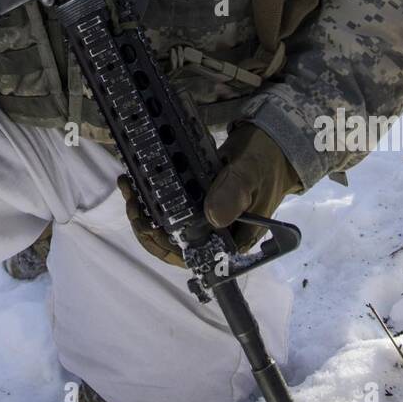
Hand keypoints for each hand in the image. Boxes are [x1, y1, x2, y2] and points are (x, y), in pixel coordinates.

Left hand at [119, 123, 301, 264]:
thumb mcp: (250, 172)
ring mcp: (205, 221)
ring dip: (143, 213)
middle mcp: (216, 236)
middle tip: (131, 198)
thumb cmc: (265, 160)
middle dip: (146, 226)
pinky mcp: (197, 204)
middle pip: (173, 246)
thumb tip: (213, 217)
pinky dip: (151, 200)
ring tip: (129, 187)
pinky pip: (170, 211)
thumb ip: (234, 191)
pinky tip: (137, 182)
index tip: (145, 220)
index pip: (192, 257)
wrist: (272, 144)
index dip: (164, 244)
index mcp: (232, 240)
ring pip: (167, 230)